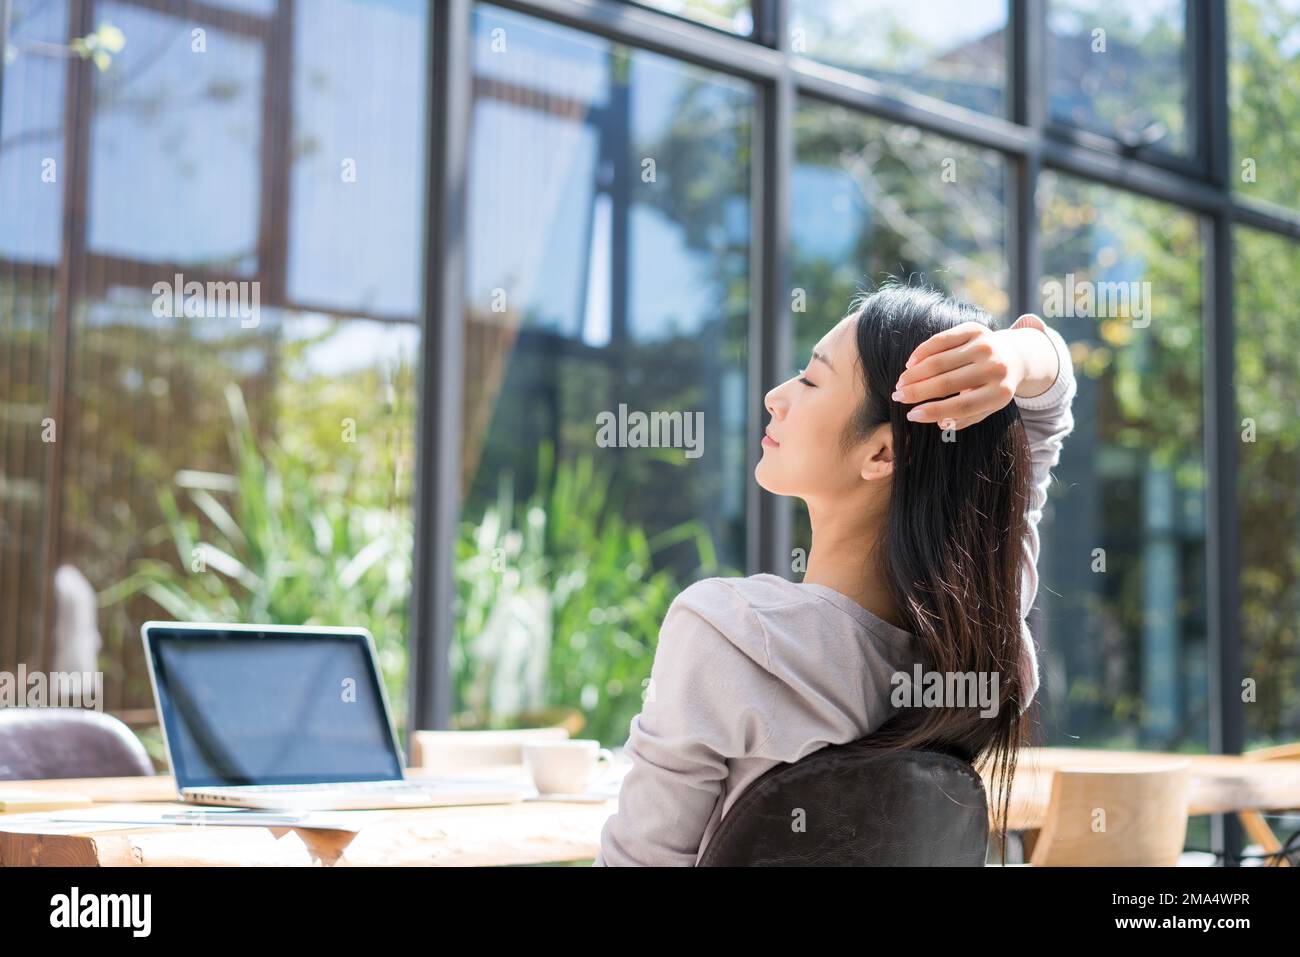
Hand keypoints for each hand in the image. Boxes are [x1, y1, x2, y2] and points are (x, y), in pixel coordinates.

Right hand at [890, 321, 1026, 429]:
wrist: (1014, 356)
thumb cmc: (992, 388)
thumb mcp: (986, 407)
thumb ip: (965, 418)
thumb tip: (940, 423)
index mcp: (1000, 393)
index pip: (961, 406)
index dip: (933, 411)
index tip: (911, 415)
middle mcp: (995, 368)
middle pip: (947, 383)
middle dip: (917, 391)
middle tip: (897, 396)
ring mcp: (985, 346)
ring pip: (940, 361)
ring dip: (914, 373)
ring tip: (900, 383)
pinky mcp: (975, 329)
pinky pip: (941, 340)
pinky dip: (922, 352)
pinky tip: (910, 364)